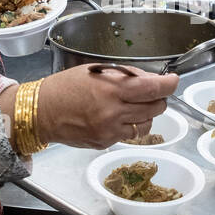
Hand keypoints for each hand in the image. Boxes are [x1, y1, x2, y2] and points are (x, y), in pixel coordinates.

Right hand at [36, 64, 178, 148]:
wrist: (41, 112)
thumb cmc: (65, 87)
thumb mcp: (96, 72)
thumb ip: (126, 76)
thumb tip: (151, 80)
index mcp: (111, 89)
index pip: (152, 88)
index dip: (169, 85)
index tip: (173, 81)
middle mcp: (113, 112)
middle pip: (155, 108)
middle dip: (158, 98)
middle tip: (151, 92)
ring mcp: (110, 130)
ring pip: (146, 124)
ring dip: (146, 114)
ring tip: (133, 106)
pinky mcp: (105, 143)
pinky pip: (129, 135)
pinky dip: (130, 125)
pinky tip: (116, 116)